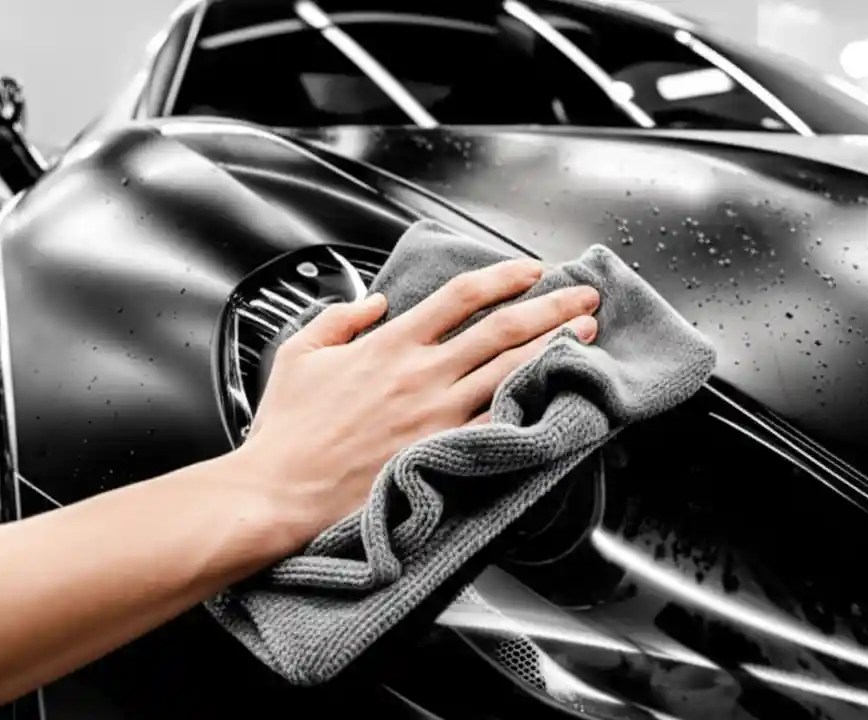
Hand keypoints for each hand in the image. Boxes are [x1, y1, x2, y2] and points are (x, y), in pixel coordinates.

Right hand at [235, 257, 598, 550]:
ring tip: (587, 333)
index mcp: (390, 344)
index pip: (461, 296)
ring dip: (556, 346)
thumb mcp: (299, 354)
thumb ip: (339, 318)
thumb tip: (373, 300)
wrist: (280, 493)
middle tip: (584, 295)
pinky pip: (500, 423)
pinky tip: (561, 394)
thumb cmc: (287, 432)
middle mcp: (422, 374)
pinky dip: (534, 405)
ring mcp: (438, 414)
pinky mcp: (444, 451)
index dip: (503, 277)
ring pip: (512, 370)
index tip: (531, 271)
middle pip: (502, 328)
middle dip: (551, 307)